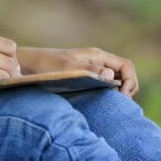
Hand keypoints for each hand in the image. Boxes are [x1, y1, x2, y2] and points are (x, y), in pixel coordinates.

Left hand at [17, 46, 138, 97]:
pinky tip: (103, 103)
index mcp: (97, 55)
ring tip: (113, 105)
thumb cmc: (47, 66)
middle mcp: (98, 60)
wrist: (29, 64)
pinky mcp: (87, 76)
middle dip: (128, 88)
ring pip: (117, 79)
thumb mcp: (67, 69)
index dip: (131, 81)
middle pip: (125, 73)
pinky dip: (110, 93)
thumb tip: (111, 77)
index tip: (122, 97)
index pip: (126, 65)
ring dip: (120, 91)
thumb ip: (90, 71)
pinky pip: (106, 84)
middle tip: (120, 104)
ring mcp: (93, 68)